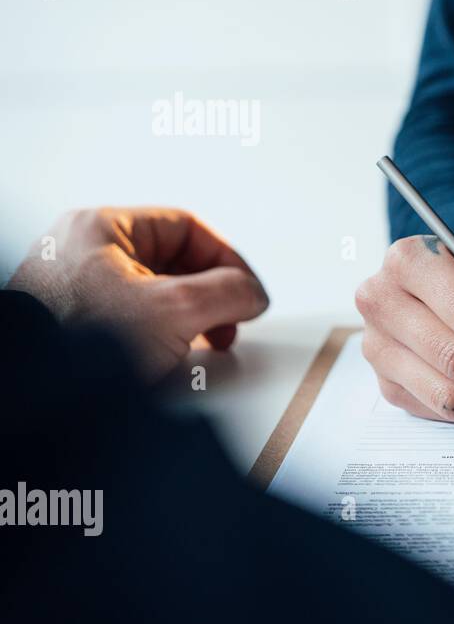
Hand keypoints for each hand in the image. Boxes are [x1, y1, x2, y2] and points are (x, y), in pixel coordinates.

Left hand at [6, 207, 268, 379]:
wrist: (31, 396)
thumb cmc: (74, 343)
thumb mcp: (175, 309)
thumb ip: (228, 293)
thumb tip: (252, 294)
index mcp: (100, 227)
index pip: (187, 227)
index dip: (228, 259)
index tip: (247, 291)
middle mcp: (83, 252)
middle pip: (174, 261)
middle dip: (211, 296)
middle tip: (229, 323)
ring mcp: (75, 289)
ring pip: (156, 293)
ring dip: (190, 319)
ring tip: (203, 346)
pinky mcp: (74, 324)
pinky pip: (134, 319)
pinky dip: (162, 335)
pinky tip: (171, 359)